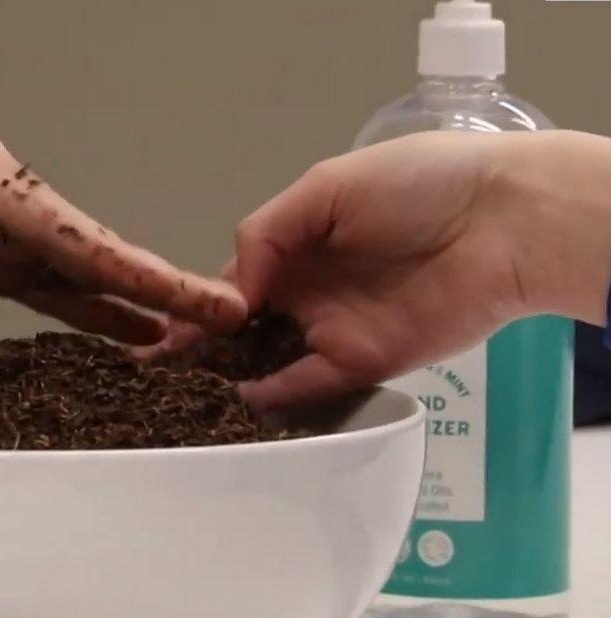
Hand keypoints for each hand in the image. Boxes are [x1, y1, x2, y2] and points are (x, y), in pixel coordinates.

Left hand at [0, 33, 243, 344]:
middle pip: (99, 254)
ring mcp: (3, 235)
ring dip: (137, 308)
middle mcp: (11, 208)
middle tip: (232, 318)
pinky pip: (50, 290)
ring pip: (85, 275)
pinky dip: (92, 316)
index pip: (73, 229)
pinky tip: (129, 339)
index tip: (191, 292)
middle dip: (164, 288)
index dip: (134, 266)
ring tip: (196, 345)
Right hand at [143, 130, 609, 408]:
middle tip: (152, 369)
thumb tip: (228, 293)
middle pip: (242, 327)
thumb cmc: (414, 186)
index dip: (195, 302)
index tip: (153, 323)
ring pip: (268, 359)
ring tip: (179, 392)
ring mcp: (333, 329)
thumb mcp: (324, 188)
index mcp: (296, 244)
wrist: (499, 222)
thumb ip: (264, 234)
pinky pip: (309, 383)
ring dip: (227, 374)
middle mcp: (307, 290)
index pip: (232, 281)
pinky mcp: (363, 363)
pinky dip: (275, 394)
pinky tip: (238, 397)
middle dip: (199, 346)